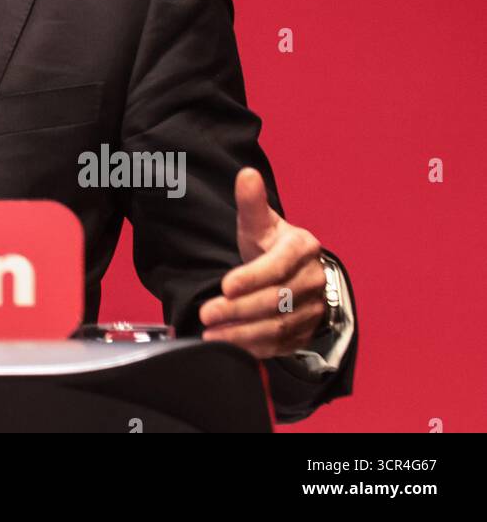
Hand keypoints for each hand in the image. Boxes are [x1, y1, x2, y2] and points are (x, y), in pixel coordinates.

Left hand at [198, 167, 326, 358]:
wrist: (293, 271)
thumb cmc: (269, 243)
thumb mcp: (259, 222)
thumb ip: (251, 202)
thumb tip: (246, 173)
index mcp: (302, 248)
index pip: (278, 266)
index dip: (252, 278)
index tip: (225, 286)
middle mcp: (313, 279)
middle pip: (277, 300)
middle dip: (239, 309)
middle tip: (207, 313)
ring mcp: (313, 308)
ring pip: (279, 325)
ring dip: (243, 333)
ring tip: (211, 334)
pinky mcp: (306, 331)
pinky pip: (281, 344)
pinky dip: (255, 347)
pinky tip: (229, 346)